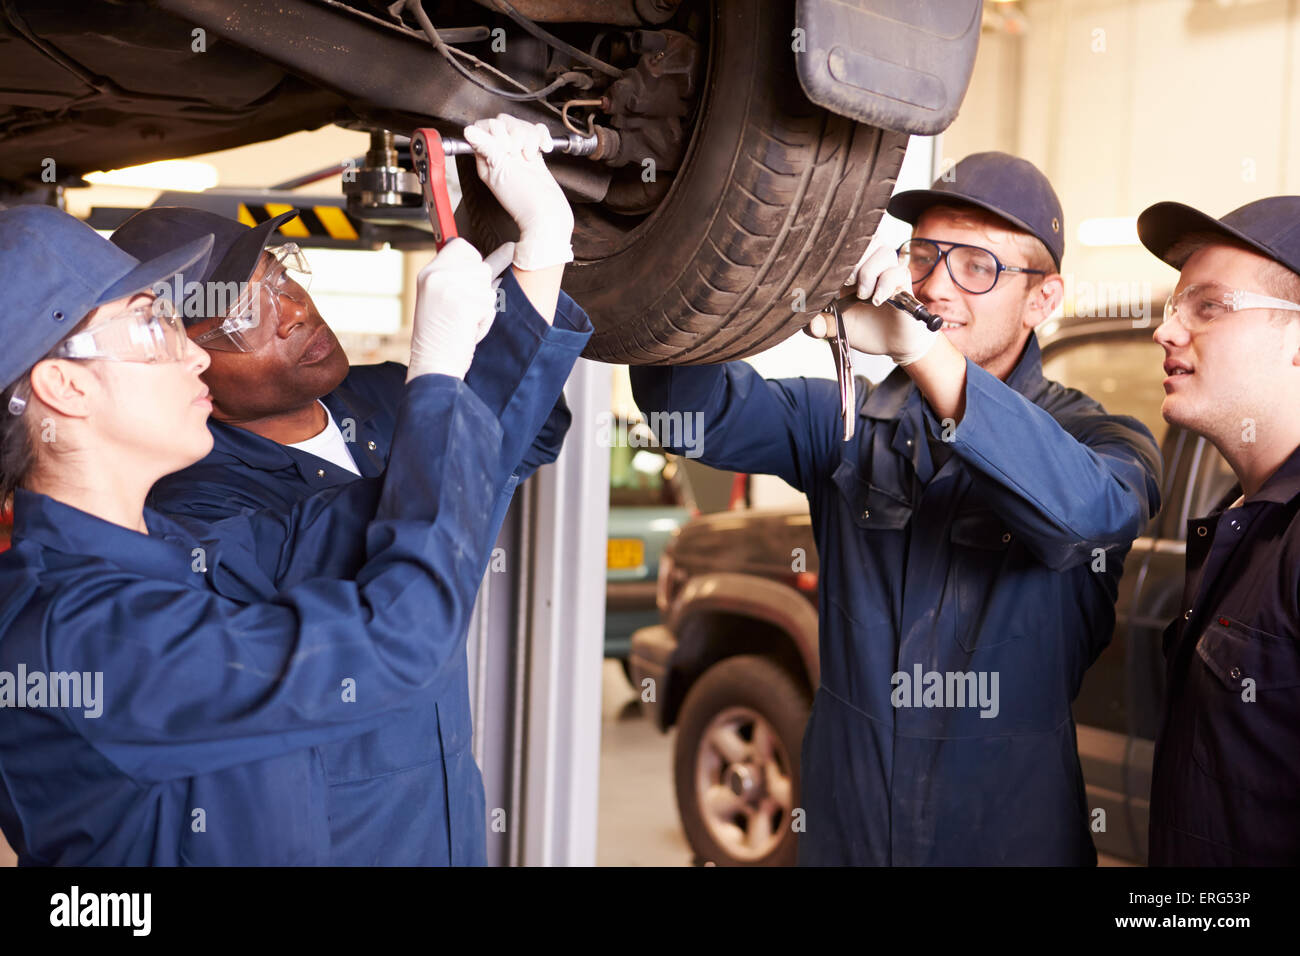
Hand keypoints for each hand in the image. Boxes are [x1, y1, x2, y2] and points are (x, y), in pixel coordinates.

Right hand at [407, 238, 501, 381]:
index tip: (474, 275)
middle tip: (462, 311)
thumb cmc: (440, 337)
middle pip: (481, 266)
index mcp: (429, 273)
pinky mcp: (466, 302)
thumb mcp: (441, 298)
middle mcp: (437, 275)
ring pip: (489, 286)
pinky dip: (484, 320)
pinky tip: (466, 328)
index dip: (474, 260)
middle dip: (481, 289)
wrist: (433, 364)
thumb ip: (461, 276)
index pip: (461, 245)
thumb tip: (503, 253)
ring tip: (462, 321)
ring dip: (483, 306)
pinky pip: (491, 304)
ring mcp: (451, 287)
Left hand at [463, 113, 574, 271]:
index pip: (483, 127)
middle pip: (504, 123)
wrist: (548, 213)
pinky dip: (542, 137)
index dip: (494, 130)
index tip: (503, 145)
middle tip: (516, 154)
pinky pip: (538, 132)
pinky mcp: (535, 154)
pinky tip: (543, 149)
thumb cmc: (523, 200)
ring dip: (529, 138)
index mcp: (487, 159)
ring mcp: (518, 154)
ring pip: (522, 126)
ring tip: (529, 157)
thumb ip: (486, 147)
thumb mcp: (500, 170)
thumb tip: (468, 131)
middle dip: (514, 134)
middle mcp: (501, 155)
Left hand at [807, 245, 938, 365]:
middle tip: (847, 283)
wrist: (891, 346)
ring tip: (863, 296)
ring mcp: (889, 273)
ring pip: (884, 251)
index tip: (829, 265)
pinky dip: (885, 285)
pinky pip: (898, 272)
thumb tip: (811, 326)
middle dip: (854, 259)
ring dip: (869, 272)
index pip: (849, 242)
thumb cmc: (866, 330)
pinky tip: (877, 300)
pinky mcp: (904, 284)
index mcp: (852, 269)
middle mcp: (872, 266)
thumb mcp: (838, 328)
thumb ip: (822, 325)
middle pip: (868, 238)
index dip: (840, 246)